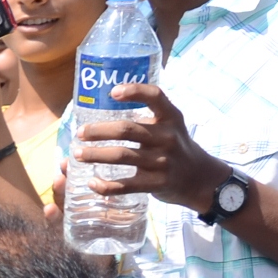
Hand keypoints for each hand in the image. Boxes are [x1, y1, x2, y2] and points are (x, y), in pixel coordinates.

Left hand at [71, 84, 223, 210]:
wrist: (200, 179)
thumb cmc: (176, 147)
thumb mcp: (171, 126)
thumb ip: (148, 117)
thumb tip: (105, 109)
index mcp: (171, 118)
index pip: (155, 96)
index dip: (135, 91)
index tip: (113, 92)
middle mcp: (167, 137)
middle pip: (127, 130)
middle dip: (99, 131)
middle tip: (79, 133)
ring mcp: (162, 162)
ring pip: (122, 156)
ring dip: (95, 155)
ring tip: (77, 155)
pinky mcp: (156, 184)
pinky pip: (126, 185)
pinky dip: (106, 186)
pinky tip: (91, 182)